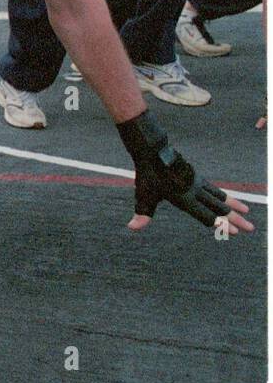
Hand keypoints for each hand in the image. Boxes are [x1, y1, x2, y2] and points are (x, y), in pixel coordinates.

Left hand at [117, 113, 254, 233]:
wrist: (153, 151)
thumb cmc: (147, 175)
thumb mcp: (143, 195)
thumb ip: (142, 213)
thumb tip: (131, 227)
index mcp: (184, 198)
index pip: (205, 215)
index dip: (219, 224)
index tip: (234, 232)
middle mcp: (194, 191)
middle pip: (219, 207)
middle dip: (235, 219)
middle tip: (250, 228)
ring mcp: (198, 183)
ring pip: (220, 197)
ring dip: (235, 205)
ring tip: (248, 212)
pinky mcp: (197, 177)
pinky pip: (215, 189)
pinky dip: (226, 196)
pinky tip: (232, 200)